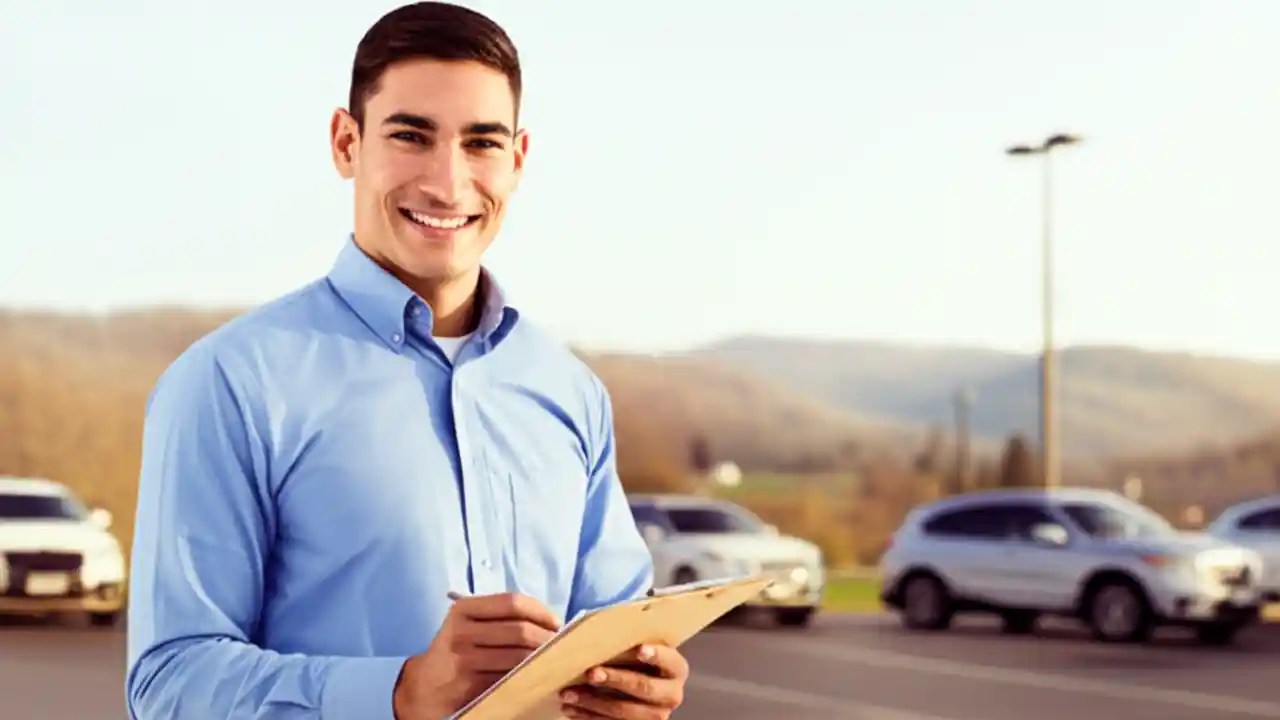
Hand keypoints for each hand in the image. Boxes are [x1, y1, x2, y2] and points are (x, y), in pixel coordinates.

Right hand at [393, 592, 561, 719]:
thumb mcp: (468, 624)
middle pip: (520, 630)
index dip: (540, 611)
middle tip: (560, 645)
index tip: (555, 621)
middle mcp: (461, 631)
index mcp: (463, 609)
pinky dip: (528, 675)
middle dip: (547, 638)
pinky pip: (509, 677)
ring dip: (542, 658)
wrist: (425, 684)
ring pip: (518, 656)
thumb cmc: (457, 649)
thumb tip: (549, 621)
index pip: (512, 602)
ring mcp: (464, 658)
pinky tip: (537, 674)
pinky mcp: (470, 683)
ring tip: (554, 659)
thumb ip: (499, 617)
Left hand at [559, 643, 688, 718]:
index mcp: (675, 669)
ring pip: (624, 712)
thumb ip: (628, 643)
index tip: (639, 649)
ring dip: (593, 702)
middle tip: (590, 673)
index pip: (669, 660)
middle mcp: (671, 695)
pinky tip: (571, 709)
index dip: (655, 655)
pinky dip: (588, 717)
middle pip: (644, 687)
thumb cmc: (632, 659)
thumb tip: (600, 633)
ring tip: (568, 693)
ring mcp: (656, 716)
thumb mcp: (637, 648)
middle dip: (615, 679)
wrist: (633, 685)